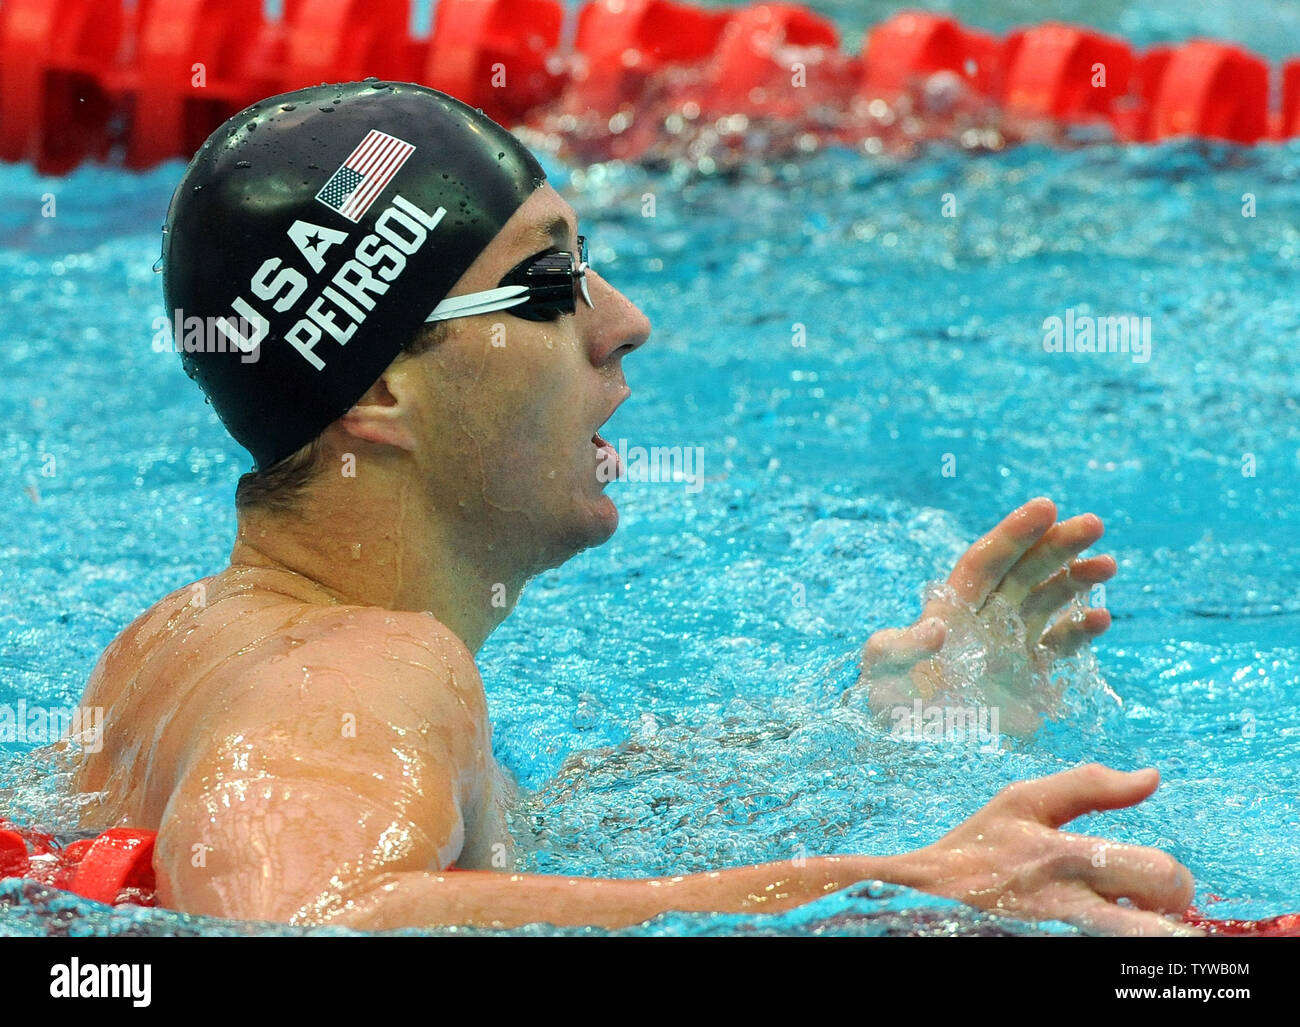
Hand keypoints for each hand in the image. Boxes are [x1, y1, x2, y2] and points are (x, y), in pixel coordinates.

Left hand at [849, 497, 1115, 733]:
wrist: (905, 738)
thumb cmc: (886, 696)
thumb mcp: (882, 667)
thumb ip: (902, 645)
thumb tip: (939, 627)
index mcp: (951, 604)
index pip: (987, 561)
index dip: (1015, 534)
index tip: (1046, 507)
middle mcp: (985, 616)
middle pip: (1025, 571)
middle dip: (1057, 546)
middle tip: (1093, 524)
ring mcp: (1010, 642)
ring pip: (1049, 600)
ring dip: (1077, 580)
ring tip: (1107, 565)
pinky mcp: (1029, 673)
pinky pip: (1059, 645)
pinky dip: (1080, 632)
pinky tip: (1100, 620)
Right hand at [906, 764, 1198, 935]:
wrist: (924, 894)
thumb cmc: (978, 846)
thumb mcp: (1022, 802)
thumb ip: (1089, 786)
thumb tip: (1152, 777)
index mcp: (1067, 857)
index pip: (1159, 872)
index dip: (1173, 880)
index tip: (1156, 881)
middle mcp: (1070, 904)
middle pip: (1161, 927)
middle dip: (1167, 917)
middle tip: (1145, 908)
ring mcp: (1062, 933)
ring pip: (1137, 947)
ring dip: (1146, 935)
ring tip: (1131, 922)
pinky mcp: (1055, 947)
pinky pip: (1107, 953)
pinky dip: (1116, 942)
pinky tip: (1100, 927)